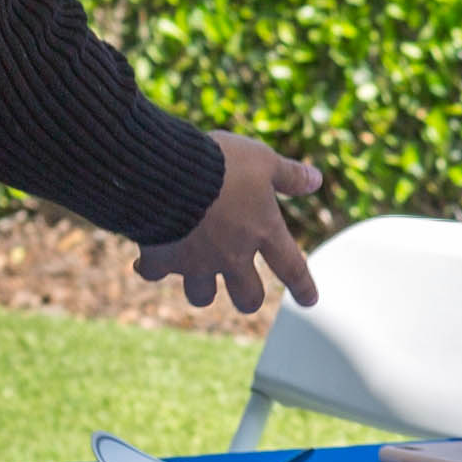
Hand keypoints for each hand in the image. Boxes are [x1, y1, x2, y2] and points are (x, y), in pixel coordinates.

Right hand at [136, 134, 324, 315]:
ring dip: (201, 289)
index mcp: (262, 231)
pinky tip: (145, 259)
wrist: (169, 170)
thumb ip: (289, 175)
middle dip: (247, 298)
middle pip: (248, 298)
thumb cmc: (222, 162)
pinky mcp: (162, 258)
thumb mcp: (261, 160)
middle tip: (244, 292)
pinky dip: (150, 268)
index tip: (310, 301)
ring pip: (202, 296)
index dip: (304, 287)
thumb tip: (316, 180)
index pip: (292, 267)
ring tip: (196, 275)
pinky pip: (154, 273)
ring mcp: (196, 262)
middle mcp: (232, 255)